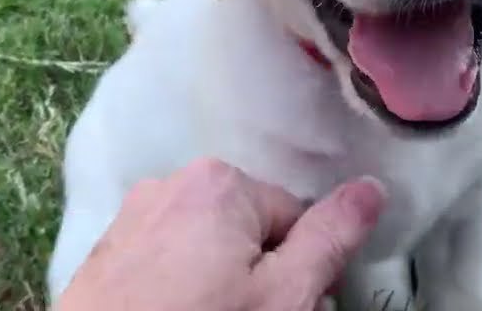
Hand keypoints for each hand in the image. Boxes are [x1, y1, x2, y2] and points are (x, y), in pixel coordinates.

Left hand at [57, 157, 386, 310]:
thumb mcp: (283, 297)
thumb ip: (330, 239)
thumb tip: (372, 189)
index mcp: (220, 182)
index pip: (295, 218)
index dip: (302, 269)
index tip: (289, 308)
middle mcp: (172, 184)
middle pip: (250, 230)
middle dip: (262, 276)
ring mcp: (134, 218)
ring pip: (208, 248)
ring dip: (222, 285)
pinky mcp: (109, 253)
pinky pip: (168, 261)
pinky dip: (180, 291)